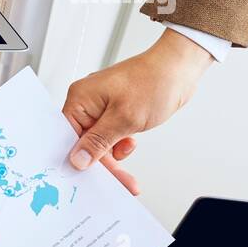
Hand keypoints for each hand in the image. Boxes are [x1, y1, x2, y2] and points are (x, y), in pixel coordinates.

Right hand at [62, 28, 213, 193]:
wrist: (179, 68)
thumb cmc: (154, 82)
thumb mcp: (124, 118)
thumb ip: (98, 141)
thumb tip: (78, 160)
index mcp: (80, 99)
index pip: (67, 136)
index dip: (78, 158)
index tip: (90, 177)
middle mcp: (86, 101)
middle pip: (83, 141)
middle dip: (101, 159)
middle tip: (117, 178)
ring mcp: (100, 105)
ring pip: (98, 140)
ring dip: (113, 151)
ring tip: (129, 148)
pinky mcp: (113, 109)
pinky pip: (109, 134)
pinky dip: (119, 142)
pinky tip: (131, 140)